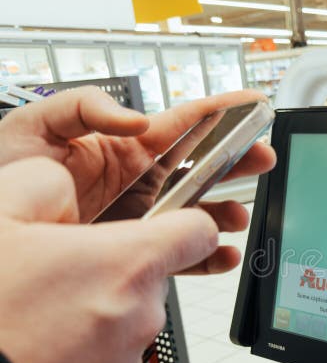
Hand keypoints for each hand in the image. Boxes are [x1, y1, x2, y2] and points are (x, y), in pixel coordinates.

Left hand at [0, 87, 276, 272]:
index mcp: (129, 143)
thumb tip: (137, 121)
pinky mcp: (134, 246)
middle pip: (205, 166)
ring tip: (237, 215)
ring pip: (199, 212)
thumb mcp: (38, 124)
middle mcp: (143, 177)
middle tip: (264, 158)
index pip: (186, 123)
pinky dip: (205, 256)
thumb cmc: (3, 172)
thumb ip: (87, 108)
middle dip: (239, 160)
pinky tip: (219, 255)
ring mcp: (143, 213)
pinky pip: (179, 252)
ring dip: (224, 213)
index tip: (254, 106)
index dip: (222, 112)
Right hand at [0, 157, 219, 362]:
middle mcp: (142, 313)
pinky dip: (79, 341)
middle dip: (112, 263)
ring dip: (92, 303)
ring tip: (34, 306)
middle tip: (58, 264)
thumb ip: (40, 185)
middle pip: (150, 273)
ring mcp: (125, 357)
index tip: (174, 212)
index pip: (200, 231)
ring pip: (125, 312)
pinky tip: (35, 337)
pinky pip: (104, 350)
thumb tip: (59, 180)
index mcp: (128, 265)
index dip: (188, 216)